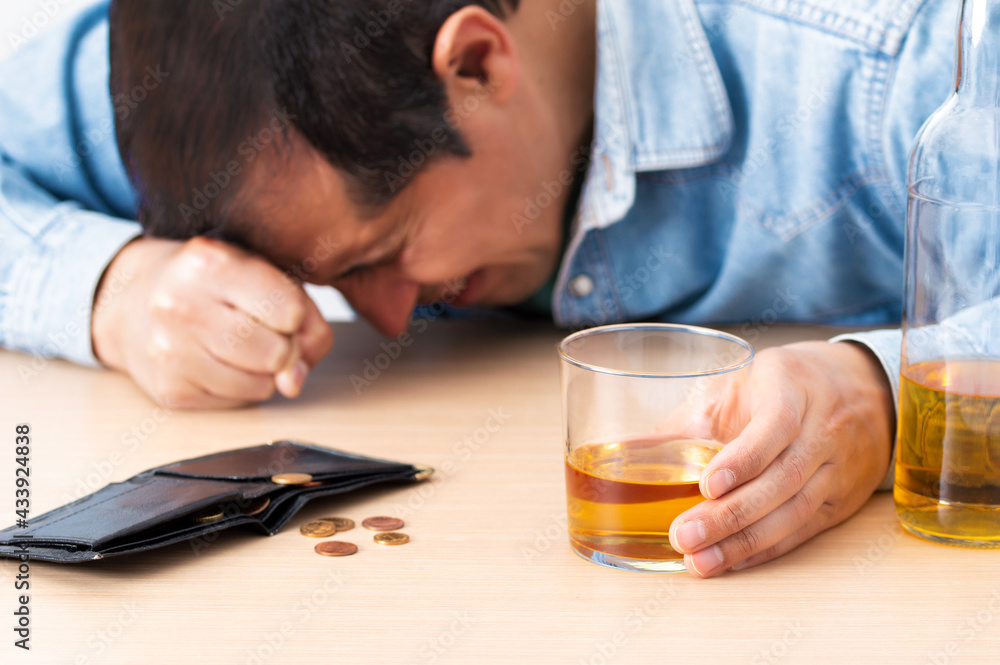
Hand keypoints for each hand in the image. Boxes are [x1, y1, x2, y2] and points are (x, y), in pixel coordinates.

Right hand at [91, 236, 332, 408]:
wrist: (132, 301)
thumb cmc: (213, 284)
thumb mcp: (262, 273)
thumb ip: (305, 319)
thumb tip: (293, 383)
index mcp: (212, 262)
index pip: (290, 311)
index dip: (296, 315)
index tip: (276, 307)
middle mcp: (183, 305)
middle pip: (278, 353)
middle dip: (283, 347)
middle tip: (259, 329)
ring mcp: (171, 351)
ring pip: (263, 384)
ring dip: (265, 371)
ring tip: (240, 345)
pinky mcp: (170, 389)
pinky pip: (240, 401)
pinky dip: (243, 386)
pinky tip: (220, 361)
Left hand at [666, 341, 894, 576]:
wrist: (862, 386)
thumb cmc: (780, 384)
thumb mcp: (737, 385)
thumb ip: (686, 420)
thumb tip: (623, 451)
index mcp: (792, 387)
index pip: (775, 426)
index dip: (743, 459)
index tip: (707, 485)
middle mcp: (824, 427)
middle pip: (782, 478)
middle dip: (731, 514)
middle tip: (683, 536)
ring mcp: (839, 466)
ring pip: (796, 510)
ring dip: (745, 541)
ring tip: (700, 561)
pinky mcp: (843, 499)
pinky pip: (805, 529)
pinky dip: (767, 549)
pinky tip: (733, 561)